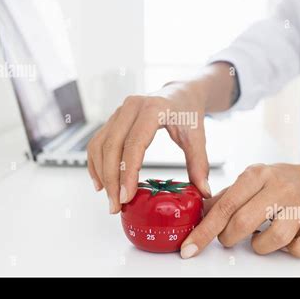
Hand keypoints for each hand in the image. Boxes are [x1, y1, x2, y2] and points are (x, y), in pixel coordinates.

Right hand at [86, 82, 211, 213]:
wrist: (181, 93)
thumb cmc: (188, 113)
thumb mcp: (197, 137)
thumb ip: (200, 164)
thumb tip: (203, 192)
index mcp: (153, 109)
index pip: (134, 144)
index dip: (127, 173)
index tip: (126, 197)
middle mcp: (131, 107)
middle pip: (112, 146)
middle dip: (111, 179)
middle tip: (116, 206)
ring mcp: (119, 112)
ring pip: (100, 145)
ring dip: (101, 174)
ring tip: (110, 199)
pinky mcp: (113, 119)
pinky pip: (97, 142)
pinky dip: (96, 164)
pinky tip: (100, 183)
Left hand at [180, 163, 299, 258]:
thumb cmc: (271, 184)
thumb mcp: (244, 184)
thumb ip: (220, 201)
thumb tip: (195, 218)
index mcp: (256, 175)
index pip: (225, 206)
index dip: (204, 231)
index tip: (189, 248)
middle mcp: (279, 187)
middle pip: (244, 222)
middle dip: (229, 238)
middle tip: (229, 237)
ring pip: (276, 237)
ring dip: (260, 246)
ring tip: (258, 237)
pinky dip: (293, 250)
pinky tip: (285, 242)